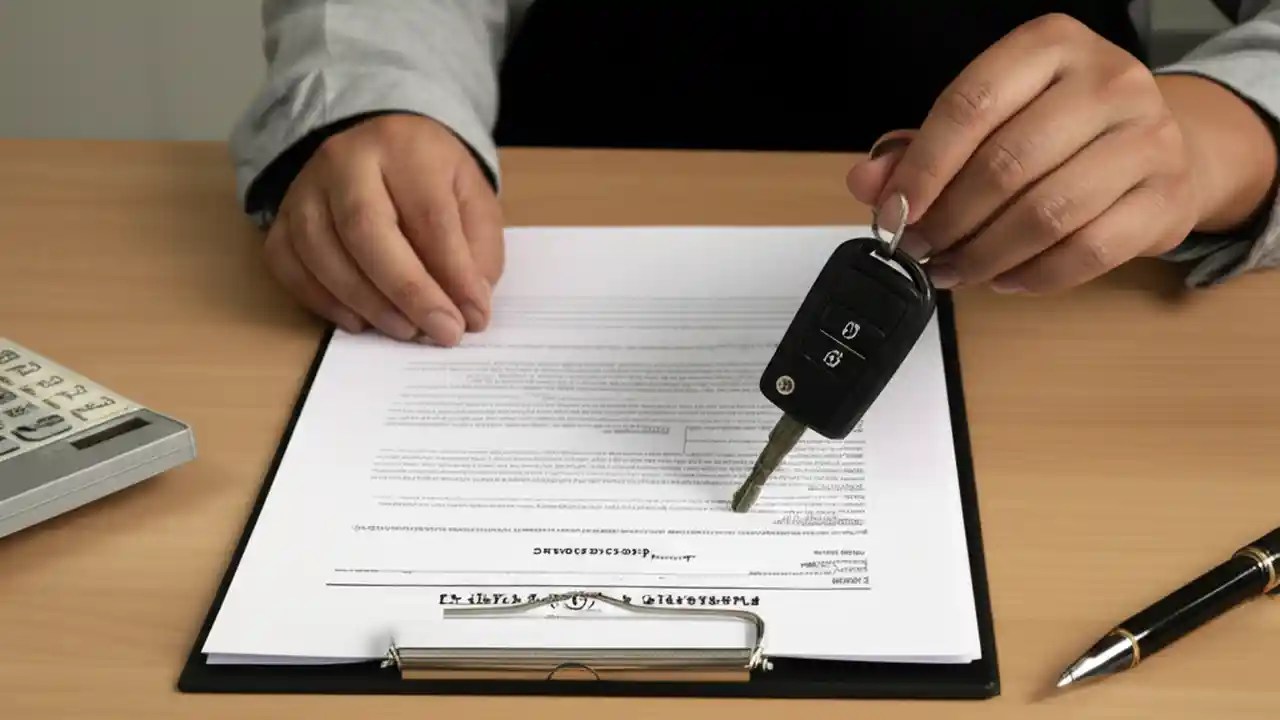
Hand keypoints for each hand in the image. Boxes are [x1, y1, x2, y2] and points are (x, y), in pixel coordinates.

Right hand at [263, 113, 502, 343]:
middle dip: (407, 291)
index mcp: (404, 146)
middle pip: (366, 229)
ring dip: (367, 303)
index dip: (453, 273)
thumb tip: (466, 310)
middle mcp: (346, 159)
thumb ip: (476, 253)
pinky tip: (359, 322)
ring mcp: (305, 187)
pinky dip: (322, 302)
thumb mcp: (473, 203)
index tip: (473, 317)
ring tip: (406, 330)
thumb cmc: (433, 183)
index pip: (428, 214)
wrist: (382, 154)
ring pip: (321, 251)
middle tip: (440, 332)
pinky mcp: (281, 218)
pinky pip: (288, 265)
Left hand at [846, 13, 1201, 292]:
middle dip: (950, 220)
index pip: (971, 106)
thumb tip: (868, 183)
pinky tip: (1004, 278)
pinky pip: (1088, 251)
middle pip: (1006, 165)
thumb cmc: (1061, 132)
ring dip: (985, 255)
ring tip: (955, 270)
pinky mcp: (1167, 196)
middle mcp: (1107, 81)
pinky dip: (1034, 275)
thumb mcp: (990, 121)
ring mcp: (1148, 137)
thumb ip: (922, 150)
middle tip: (920, 250)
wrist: (1163, 147)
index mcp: (1050, 46)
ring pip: (1046, 213)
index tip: (893, 212)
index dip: (922, 168)